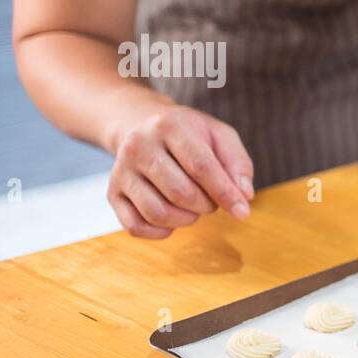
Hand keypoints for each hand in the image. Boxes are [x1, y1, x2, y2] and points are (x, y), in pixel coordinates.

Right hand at [106, 103, 254, 238]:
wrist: (141, 125)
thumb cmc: (189, 135)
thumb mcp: (220, 136)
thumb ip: (238, 163)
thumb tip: (244, 196)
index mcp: (169, 125)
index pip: (200, 167)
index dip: (225, 194)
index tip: (242, 212)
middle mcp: (139, 146)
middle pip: (180, 193)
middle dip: (206, 205)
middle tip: (211, 199)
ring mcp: (121, 170)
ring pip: (158, 213)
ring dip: (187, 219)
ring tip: (194, 207)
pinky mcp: (113, 192)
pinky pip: (136, 226)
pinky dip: (161, 232)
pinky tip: (174, 219)